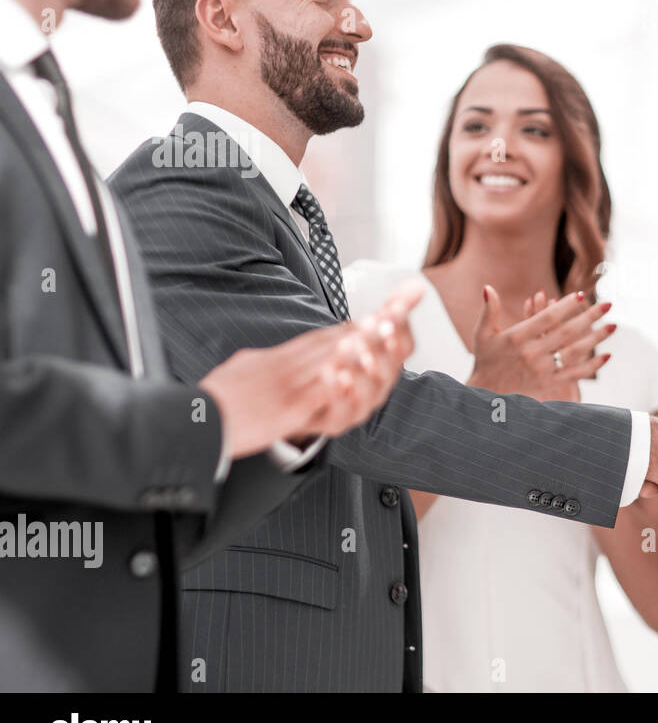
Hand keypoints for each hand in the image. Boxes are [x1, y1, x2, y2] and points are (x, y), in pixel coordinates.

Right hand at [199, 280, 421, 458]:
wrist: (190, 420)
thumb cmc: (215, 402)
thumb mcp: (244, 370)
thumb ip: (266, 362)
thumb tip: (272, 357)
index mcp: (282, 358)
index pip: (328, 335)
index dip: (361, 322)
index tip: (387, 309)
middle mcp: (290, 366)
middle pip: (340, 338)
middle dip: (374, 322)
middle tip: (402, 302)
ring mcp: (290, 386)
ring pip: (334, 358)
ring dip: (363, 341)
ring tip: (387, 323)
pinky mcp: (287, 410)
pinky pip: (317, 394)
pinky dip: (336, 380)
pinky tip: (356, 368)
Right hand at [466, 286, 612, 400]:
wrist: (486, 394)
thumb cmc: (486, 359)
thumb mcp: (482, 334)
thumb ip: (489, 310)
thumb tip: (488, 287)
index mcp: (516, 337)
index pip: (546, 318)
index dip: (565, 306)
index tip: (581, 295)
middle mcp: (531, 354)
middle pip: (566, 333)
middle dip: (589, 317)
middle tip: (608, 304)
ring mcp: (542, 370)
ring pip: (574, 352)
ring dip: (596, 338)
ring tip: (614, 326)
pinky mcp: (549, 384)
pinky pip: (574, 374)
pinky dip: (592, 366)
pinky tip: (607, 356)